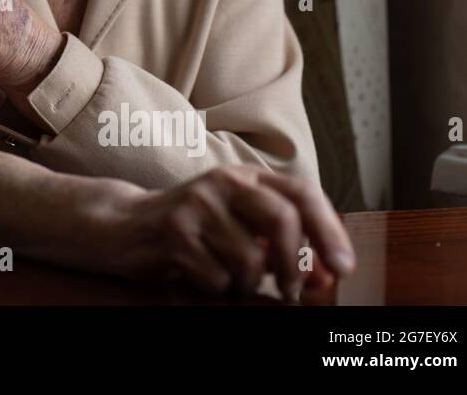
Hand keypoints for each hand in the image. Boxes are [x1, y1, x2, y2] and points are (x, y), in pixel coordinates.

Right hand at [105, 165, 355, 299]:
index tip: (343, 267)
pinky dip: (217, 289)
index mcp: (244, 175)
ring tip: (229, 278)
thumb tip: (328, 274)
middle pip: (282, 221)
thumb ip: (281, 243)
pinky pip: (218, 279)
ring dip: (247, 284)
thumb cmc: (192, 227)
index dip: (329, 230)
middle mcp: (222, 182)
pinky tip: (200, 274)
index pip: (301, 193)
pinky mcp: (174, 233)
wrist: (123, 224)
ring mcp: (196, 206)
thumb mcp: (237, 224)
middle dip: (294, 264)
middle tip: (291, 290)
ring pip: (251, 261)